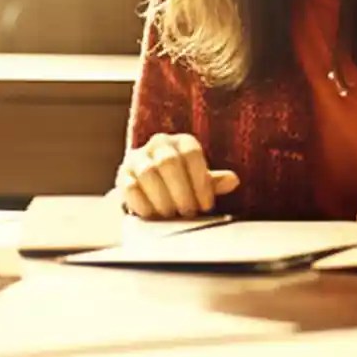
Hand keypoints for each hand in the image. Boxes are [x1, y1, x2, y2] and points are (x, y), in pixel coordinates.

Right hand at [115, 133, 239, 219]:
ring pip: (148, 173)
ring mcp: (138, 157)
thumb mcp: (198, 181)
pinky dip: (143, 203)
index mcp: (182, 142)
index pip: (191, 153)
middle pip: (169, 162)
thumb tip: (233, 180)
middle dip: (180, 192)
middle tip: (188, 212)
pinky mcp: (123, 175)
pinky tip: (153, 214)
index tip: (205, 205)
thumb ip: (212, 182)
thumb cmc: (180, 184)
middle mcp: (159, 144)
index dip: (200, 182)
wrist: (149, 189)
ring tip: (171, 215)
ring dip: (162, 198)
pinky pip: (130, 187)